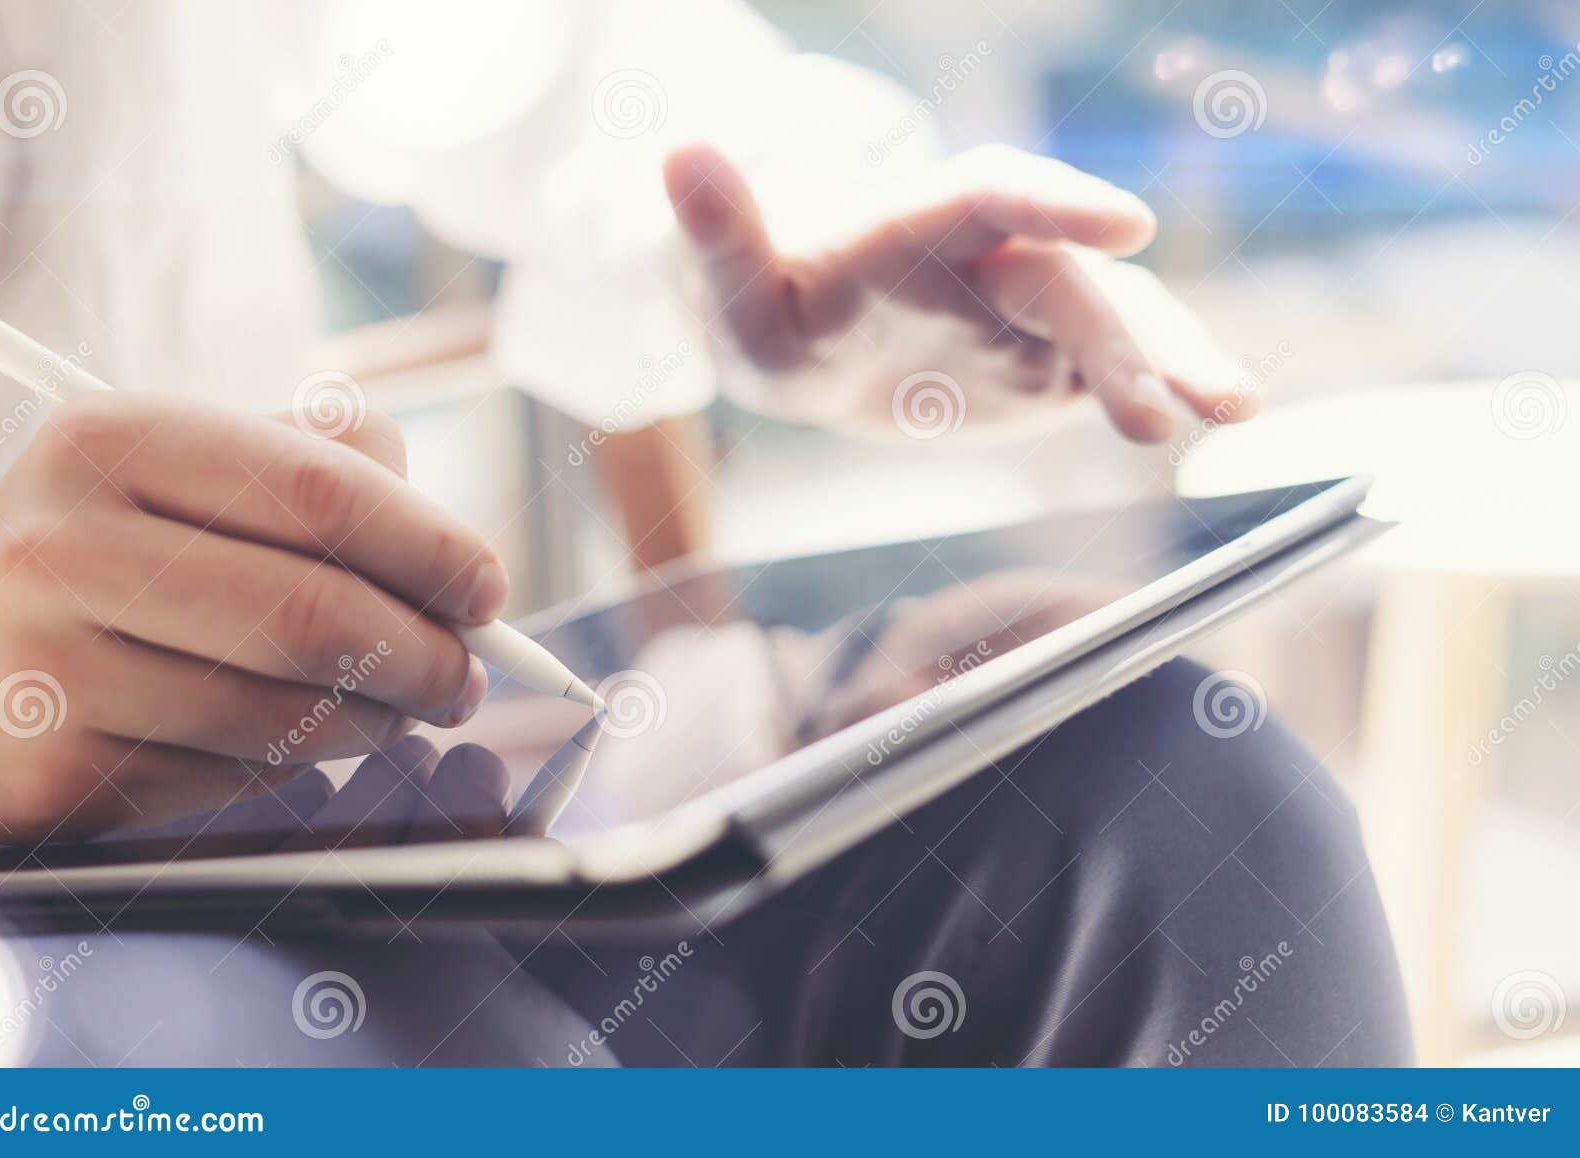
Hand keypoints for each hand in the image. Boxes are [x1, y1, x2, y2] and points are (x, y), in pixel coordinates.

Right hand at [0, 393, 505, 841]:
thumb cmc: (107, 546)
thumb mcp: (186, 464)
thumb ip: (322, 466)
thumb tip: (455, 555)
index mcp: (111, 442)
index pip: (323, 492)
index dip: (432, 548)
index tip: (488, 588)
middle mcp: (62, 550)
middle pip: (316, 615)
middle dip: (428, 656)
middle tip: (466, 674)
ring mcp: (47, 670)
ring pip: (286, 716)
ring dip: (377, 723)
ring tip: (401, 707)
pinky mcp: (54, 776)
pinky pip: (233, 779)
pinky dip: (295, 765)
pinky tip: (297, 736)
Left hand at [664, 143, 1251, 442]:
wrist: (812, 348)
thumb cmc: (770, 311)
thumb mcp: (732, 290)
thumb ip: (720, 232)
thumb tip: (678, 151)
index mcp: (917, 226)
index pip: (990, 198)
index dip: (1055, 202)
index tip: (1123, 222)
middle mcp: (989, 258)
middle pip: (1068, 280)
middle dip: (1123, 339)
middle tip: (1164, 408)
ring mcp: (1026, 312)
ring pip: (1114, 323)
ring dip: (1173, 362)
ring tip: (1229, 411)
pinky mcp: (1048, 362)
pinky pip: (1116, 368)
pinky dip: (1166, 386)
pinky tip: (1212, 416)